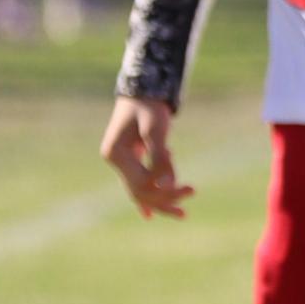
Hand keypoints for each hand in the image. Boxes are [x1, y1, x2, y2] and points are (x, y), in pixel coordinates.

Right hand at [100, 96, 192, 218]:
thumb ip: (160, 159)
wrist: (143, 89)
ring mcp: (119, 160)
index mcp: (116, 154)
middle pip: (139, 190)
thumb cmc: (149, 107)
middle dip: (164, 200)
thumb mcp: (156, 131)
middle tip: (188, 207)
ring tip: (182, 213)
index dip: (166, 190)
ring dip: (159, 200)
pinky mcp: (128, 159)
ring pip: (139, 189)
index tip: (190, 189)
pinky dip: (146, 196)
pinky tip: (150, 214)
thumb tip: (166, 185)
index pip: (142, 183)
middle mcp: (114, 160)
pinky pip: (137, 182)